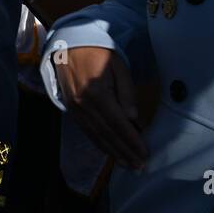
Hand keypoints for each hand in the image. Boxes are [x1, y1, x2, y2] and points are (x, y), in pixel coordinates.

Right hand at [52, 44, 146, 168]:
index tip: (145, 154)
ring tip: (127, 164)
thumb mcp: (119, 67)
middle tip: (139, 166)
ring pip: (95, 135)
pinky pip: (86, 130)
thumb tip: (133, 119)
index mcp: (97, 93)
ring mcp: (75, 108)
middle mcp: (83, 104)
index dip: (132, 141)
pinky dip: (99, 143)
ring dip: (112, 152)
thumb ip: (126, 92)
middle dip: (125, 151)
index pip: (118, 123)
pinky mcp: (70, 109)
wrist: (69, 46)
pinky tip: (109, 151)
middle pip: (107, 134)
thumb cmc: (99, 53)